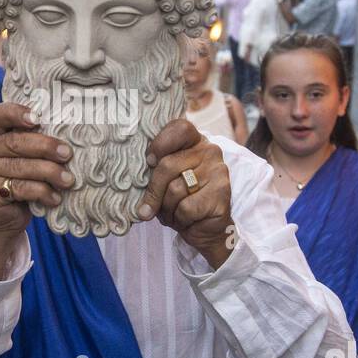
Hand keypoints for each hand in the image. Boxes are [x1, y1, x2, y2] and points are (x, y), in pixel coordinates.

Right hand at [0, 102, 73, 240]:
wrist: (4, 220)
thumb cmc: (22, 182)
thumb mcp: (27, 160)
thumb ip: (36, 146)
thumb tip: (69, 141)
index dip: (17, 113)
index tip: (38, 118)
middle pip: (15, 142)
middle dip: (45, 146)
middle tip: (67, 154)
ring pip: (20, 166)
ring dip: (49, 172)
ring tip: (68, 180)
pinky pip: (19, 188)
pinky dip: (42, 192)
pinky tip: (55, 197)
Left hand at [138, 119, 232, 267]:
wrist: (207, 229)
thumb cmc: (181, 200)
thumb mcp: (165, 181)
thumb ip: (156, 169)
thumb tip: (136, 176)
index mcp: (196, 142)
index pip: (179, 128)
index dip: (160, 144)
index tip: (150, 162)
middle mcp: (210, 152)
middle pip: (168, 165)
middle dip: (154, 192)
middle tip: (150, 208)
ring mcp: (218, 172)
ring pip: (175, 189)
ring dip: (166, 209)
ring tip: (172, 214)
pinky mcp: (221, 195)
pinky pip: (186, 208)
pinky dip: (179, 219)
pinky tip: (186, 221)